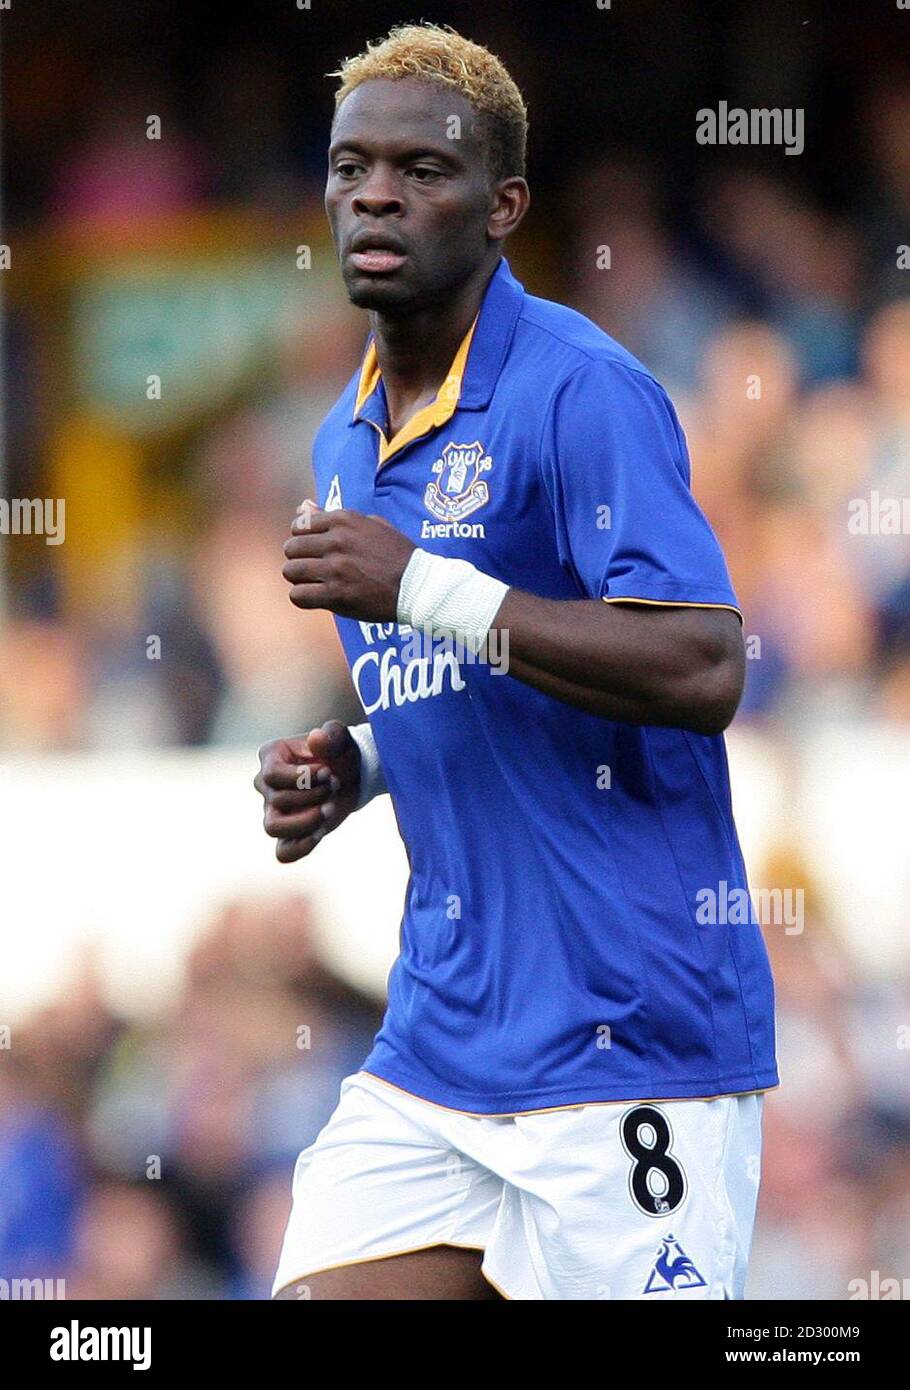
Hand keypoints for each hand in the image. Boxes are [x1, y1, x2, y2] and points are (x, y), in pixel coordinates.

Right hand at [254, 721, 361, 862]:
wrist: (352, 775)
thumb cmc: (341, 753)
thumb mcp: (342, 739)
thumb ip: (331, 735)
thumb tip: (316, 738)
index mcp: (271, 756)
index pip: (272, 775)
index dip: (302, 778)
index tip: (328, 773)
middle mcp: (265, 784)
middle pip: (277, 800)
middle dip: (313, 795)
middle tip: (335, 785)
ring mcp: (274, 811)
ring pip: (272, 828)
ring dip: (304, 823)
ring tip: (328, 810)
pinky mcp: (289, 833)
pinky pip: (283, 853)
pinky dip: (301, 848)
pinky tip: (321, 833)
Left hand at [282, 502, 414, 620]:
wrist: (418, 585)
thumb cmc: (396, 554)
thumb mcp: (370, 524)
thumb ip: (333, 516)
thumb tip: (302, 506)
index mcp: (344, 520)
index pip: (300, 525)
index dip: (302, 539)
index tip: (313, 549)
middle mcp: (336, 541)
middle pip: (291, 548)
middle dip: (298, 559)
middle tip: (312, 568)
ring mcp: (335, 568)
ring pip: (290, 571)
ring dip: (299, 579)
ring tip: (314, 583)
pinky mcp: (336, 594)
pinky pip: (298, 595)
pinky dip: (303, 598)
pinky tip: (316, 597)